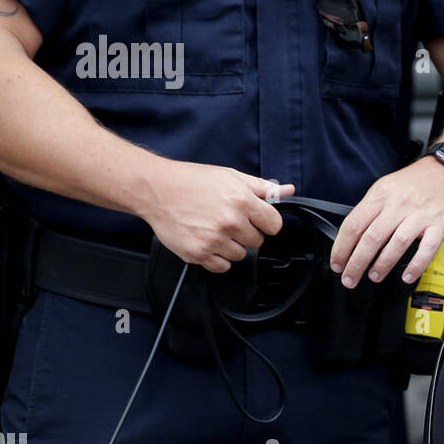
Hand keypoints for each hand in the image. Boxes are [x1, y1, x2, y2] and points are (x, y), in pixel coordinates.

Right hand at [139, 161, 295, 272]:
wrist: (156, 190)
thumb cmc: (192, 181)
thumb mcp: (231, 177)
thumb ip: (262, 187)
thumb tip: (287, 191)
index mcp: (242, 201)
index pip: (274, 225)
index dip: (267, 222)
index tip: (257, 219)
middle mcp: (229, 222)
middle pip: (257, 242)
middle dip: (247, 233)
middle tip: (229, 221)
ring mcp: (213, 240)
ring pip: (240, 255)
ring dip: (232, 246)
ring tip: (215, 229)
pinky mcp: (197, 253)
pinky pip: (222, 266)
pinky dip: (217, 258)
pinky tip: (208, 241)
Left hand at [330, 155, 443, 286]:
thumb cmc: (415, 184)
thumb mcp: (386, 188)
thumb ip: (370, 210)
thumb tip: (352, 237)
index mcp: (381, 196)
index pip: (354, 224)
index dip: (342, 248)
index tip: (338, 263)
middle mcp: (398, 205)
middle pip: (372, 238)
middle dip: (357, 263)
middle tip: (350, 278)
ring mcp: (419, 215)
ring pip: (397, 244)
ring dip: (382, 264)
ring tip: (374, 276)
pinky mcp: (438, 226)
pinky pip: (426, 249)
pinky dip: (416, 265)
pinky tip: (407, 275)